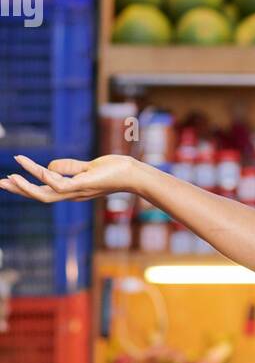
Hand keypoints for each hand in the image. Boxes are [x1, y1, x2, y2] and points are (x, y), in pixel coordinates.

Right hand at [0, 153, 137, 202]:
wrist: (133, 174)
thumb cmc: (114, 170)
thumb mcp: (87, 167)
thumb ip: (68, 167)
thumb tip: (48, 165)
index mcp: (70, 190)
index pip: (43, 190)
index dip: (25, 187)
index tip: (7, 179)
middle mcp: (71, 194)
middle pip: (39, 196)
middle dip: (18, 191)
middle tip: (0, 183)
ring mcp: (76, 191)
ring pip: (45, 194)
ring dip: (26, 186)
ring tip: (10, 176)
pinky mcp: (83, 185)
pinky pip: (59, 183)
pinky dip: (45, 175)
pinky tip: (35, 167)